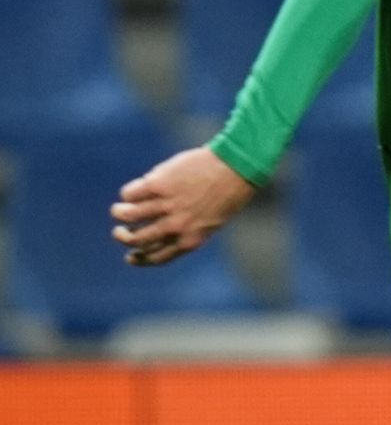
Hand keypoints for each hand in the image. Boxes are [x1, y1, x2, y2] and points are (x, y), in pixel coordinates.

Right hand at [110, 147, 256, 266]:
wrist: (237, 166)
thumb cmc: (229, 191)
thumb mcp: (213, 219)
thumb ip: (189, 228)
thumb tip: (159, 228)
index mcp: (191, 239)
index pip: (157, 257)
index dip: (140, 259)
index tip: (130, 256)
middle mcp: (176, 226)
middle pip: (137, 239)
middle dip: (123, 237)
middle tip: (120, 231)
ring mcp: (165, 205)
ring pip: (127, 215)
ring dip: (119, 214)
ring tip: (119, 210)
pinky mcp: (157, 184)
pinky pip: (130, 193)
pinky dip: (128, 194)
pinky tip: (133, 191)